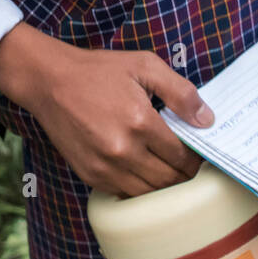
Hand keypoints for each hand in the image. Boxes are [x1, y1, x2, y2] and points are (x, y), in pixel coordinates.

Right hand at [0, 25, 213, 196]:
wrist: (50, 81)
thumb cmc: (99, 70)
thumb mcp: (145, 66)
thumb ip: (181, 92)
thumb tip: (207, 119)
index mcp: (140, 122)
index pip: (181, 156)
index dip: (196, 157)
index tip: (201, 152)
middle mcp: (122, 151)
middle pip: (167, 180)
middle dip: (184, 174)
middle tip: (190, 163)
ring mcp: (103, 167)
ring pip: (147, 192)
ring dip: (163, 185)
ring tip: (170, 168)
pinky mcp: (89, 174)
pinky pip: (123, 193)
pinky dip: (139, 187)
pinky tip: (145, 170)